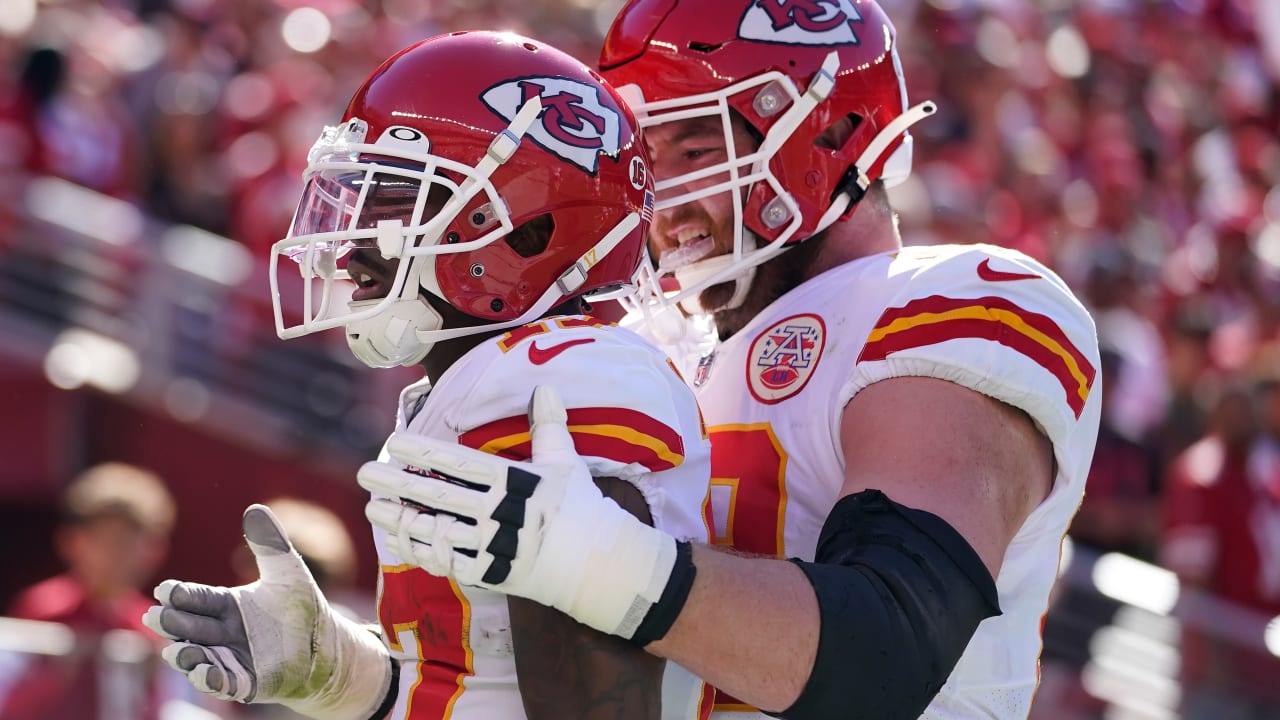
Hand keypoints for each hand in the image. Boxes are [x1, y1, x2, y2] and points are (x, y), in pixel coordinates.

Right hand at [142, 504, 391, 718]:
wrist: (325, 646)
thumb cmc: (302, 608)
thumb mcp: (287, 572)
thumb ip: (269, 544)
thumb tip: (255, 509)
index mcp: (227, 605)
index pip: (198, 599)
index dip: (181, 595)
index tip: (166, 590)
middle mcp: (222, 633)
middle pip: (191, 627)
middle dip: (173, 623)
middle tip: (157, 617)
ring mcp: (230, 658)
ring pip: (197, 656)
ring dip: (185, 655)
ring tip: (177, 650)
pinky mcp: (244, 682)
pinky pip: (222, 682)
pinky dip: (210, 678)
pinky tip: (204, 671)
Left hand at [359, 386, 676, 638]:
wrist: (598, 565)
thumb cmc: (581, 507)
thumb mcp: (567, 462)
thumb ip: (549, 426)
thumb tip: (544, 386)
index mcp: (515, 482)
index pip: (460, 464)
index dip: (425, 452)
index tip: (395, 441)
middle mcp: (499, 514)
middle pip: (438, 497)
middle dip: (397, 484)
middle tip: (365, 473)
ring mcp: (493, 546)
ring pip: (435, 532)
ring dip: (400, 520)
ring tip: (372, 508)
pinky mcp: (491, 573)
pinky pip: (447, 564)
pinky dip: (421, 552)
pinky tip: (401, 540)